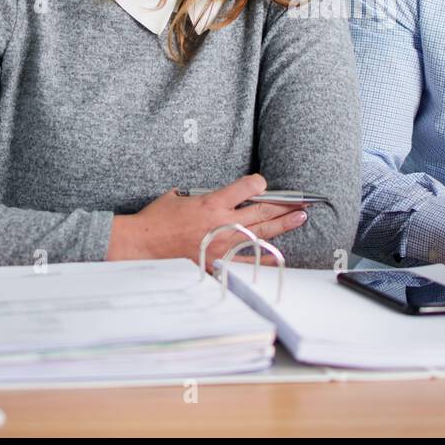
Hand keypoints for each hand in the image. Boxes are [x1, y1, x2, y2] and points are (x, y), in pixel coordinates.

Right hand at [106, 173, 307, 269]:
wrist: (142, 246)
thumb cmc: (156, 220)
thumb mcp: (177, 197)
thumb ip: (197, 195)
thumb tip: (202, 195)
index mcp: (212, 202)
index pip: (248, 187)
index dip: (259, 183)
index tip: (262, 183)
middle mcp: (223, 222)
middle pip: (263, 211)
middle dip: (284, 205)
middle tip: (301, 202)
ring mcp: (223, 244)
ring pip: (261, 233)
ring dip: (283, 225)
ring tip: (299, 219)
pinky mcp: (219, 261)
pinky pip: (247, 260)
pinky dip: (264, 257)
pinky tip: (279, 254)